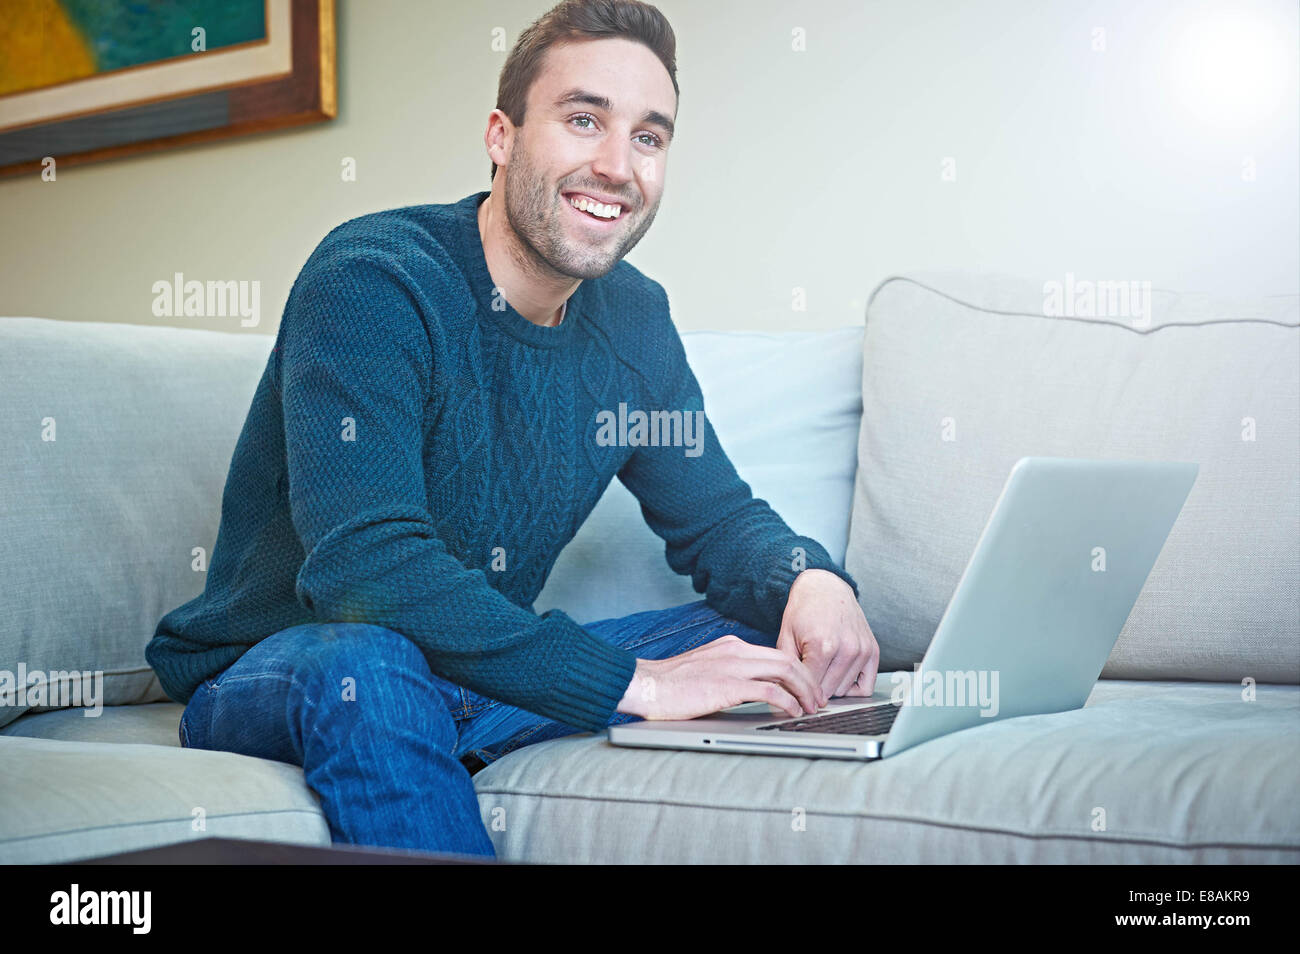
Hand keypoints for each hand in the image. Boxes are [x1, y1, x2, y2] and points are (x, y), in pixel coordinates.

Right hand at [617, 635, 823, 719]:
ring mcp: (733, 665)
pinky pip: (769, 690)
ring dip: (804, 691)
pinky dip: (787, 701)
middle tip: (819, 699)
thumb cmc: (670, 685)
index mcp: (731, 646)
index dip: (798, 671)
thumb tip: (752, 694)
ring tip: (812, 707)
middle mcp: (736, 650)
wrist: (645, 685)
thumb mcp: (706, 672)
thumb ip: (730, 676)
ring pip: (785, 671)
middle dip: (809, 680)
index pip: (776, 654)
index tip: (807, 688)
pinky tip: (792, 712)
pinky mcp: (728, 685)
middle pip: (787, 659)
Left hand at [777, 568, 878, 701]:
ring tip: (821, 671)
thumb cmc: (804, 611)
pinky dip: (852, 688)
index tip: (794, 688)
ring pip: (845, 692)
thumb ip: (787, 667)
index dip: (798, 690)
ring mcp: (862, 650)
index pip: (811, 687)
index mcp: (822, 645)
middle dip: (813, 689)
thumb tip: (787, 693)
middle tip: (806, 677)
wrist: (826, 588)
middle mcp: (847, 649)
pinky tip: (839, 677)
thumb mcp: (785, 636)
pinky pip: (866, 687)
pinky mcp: (873, 651)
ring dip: (831, 687)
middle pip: (828, 692)